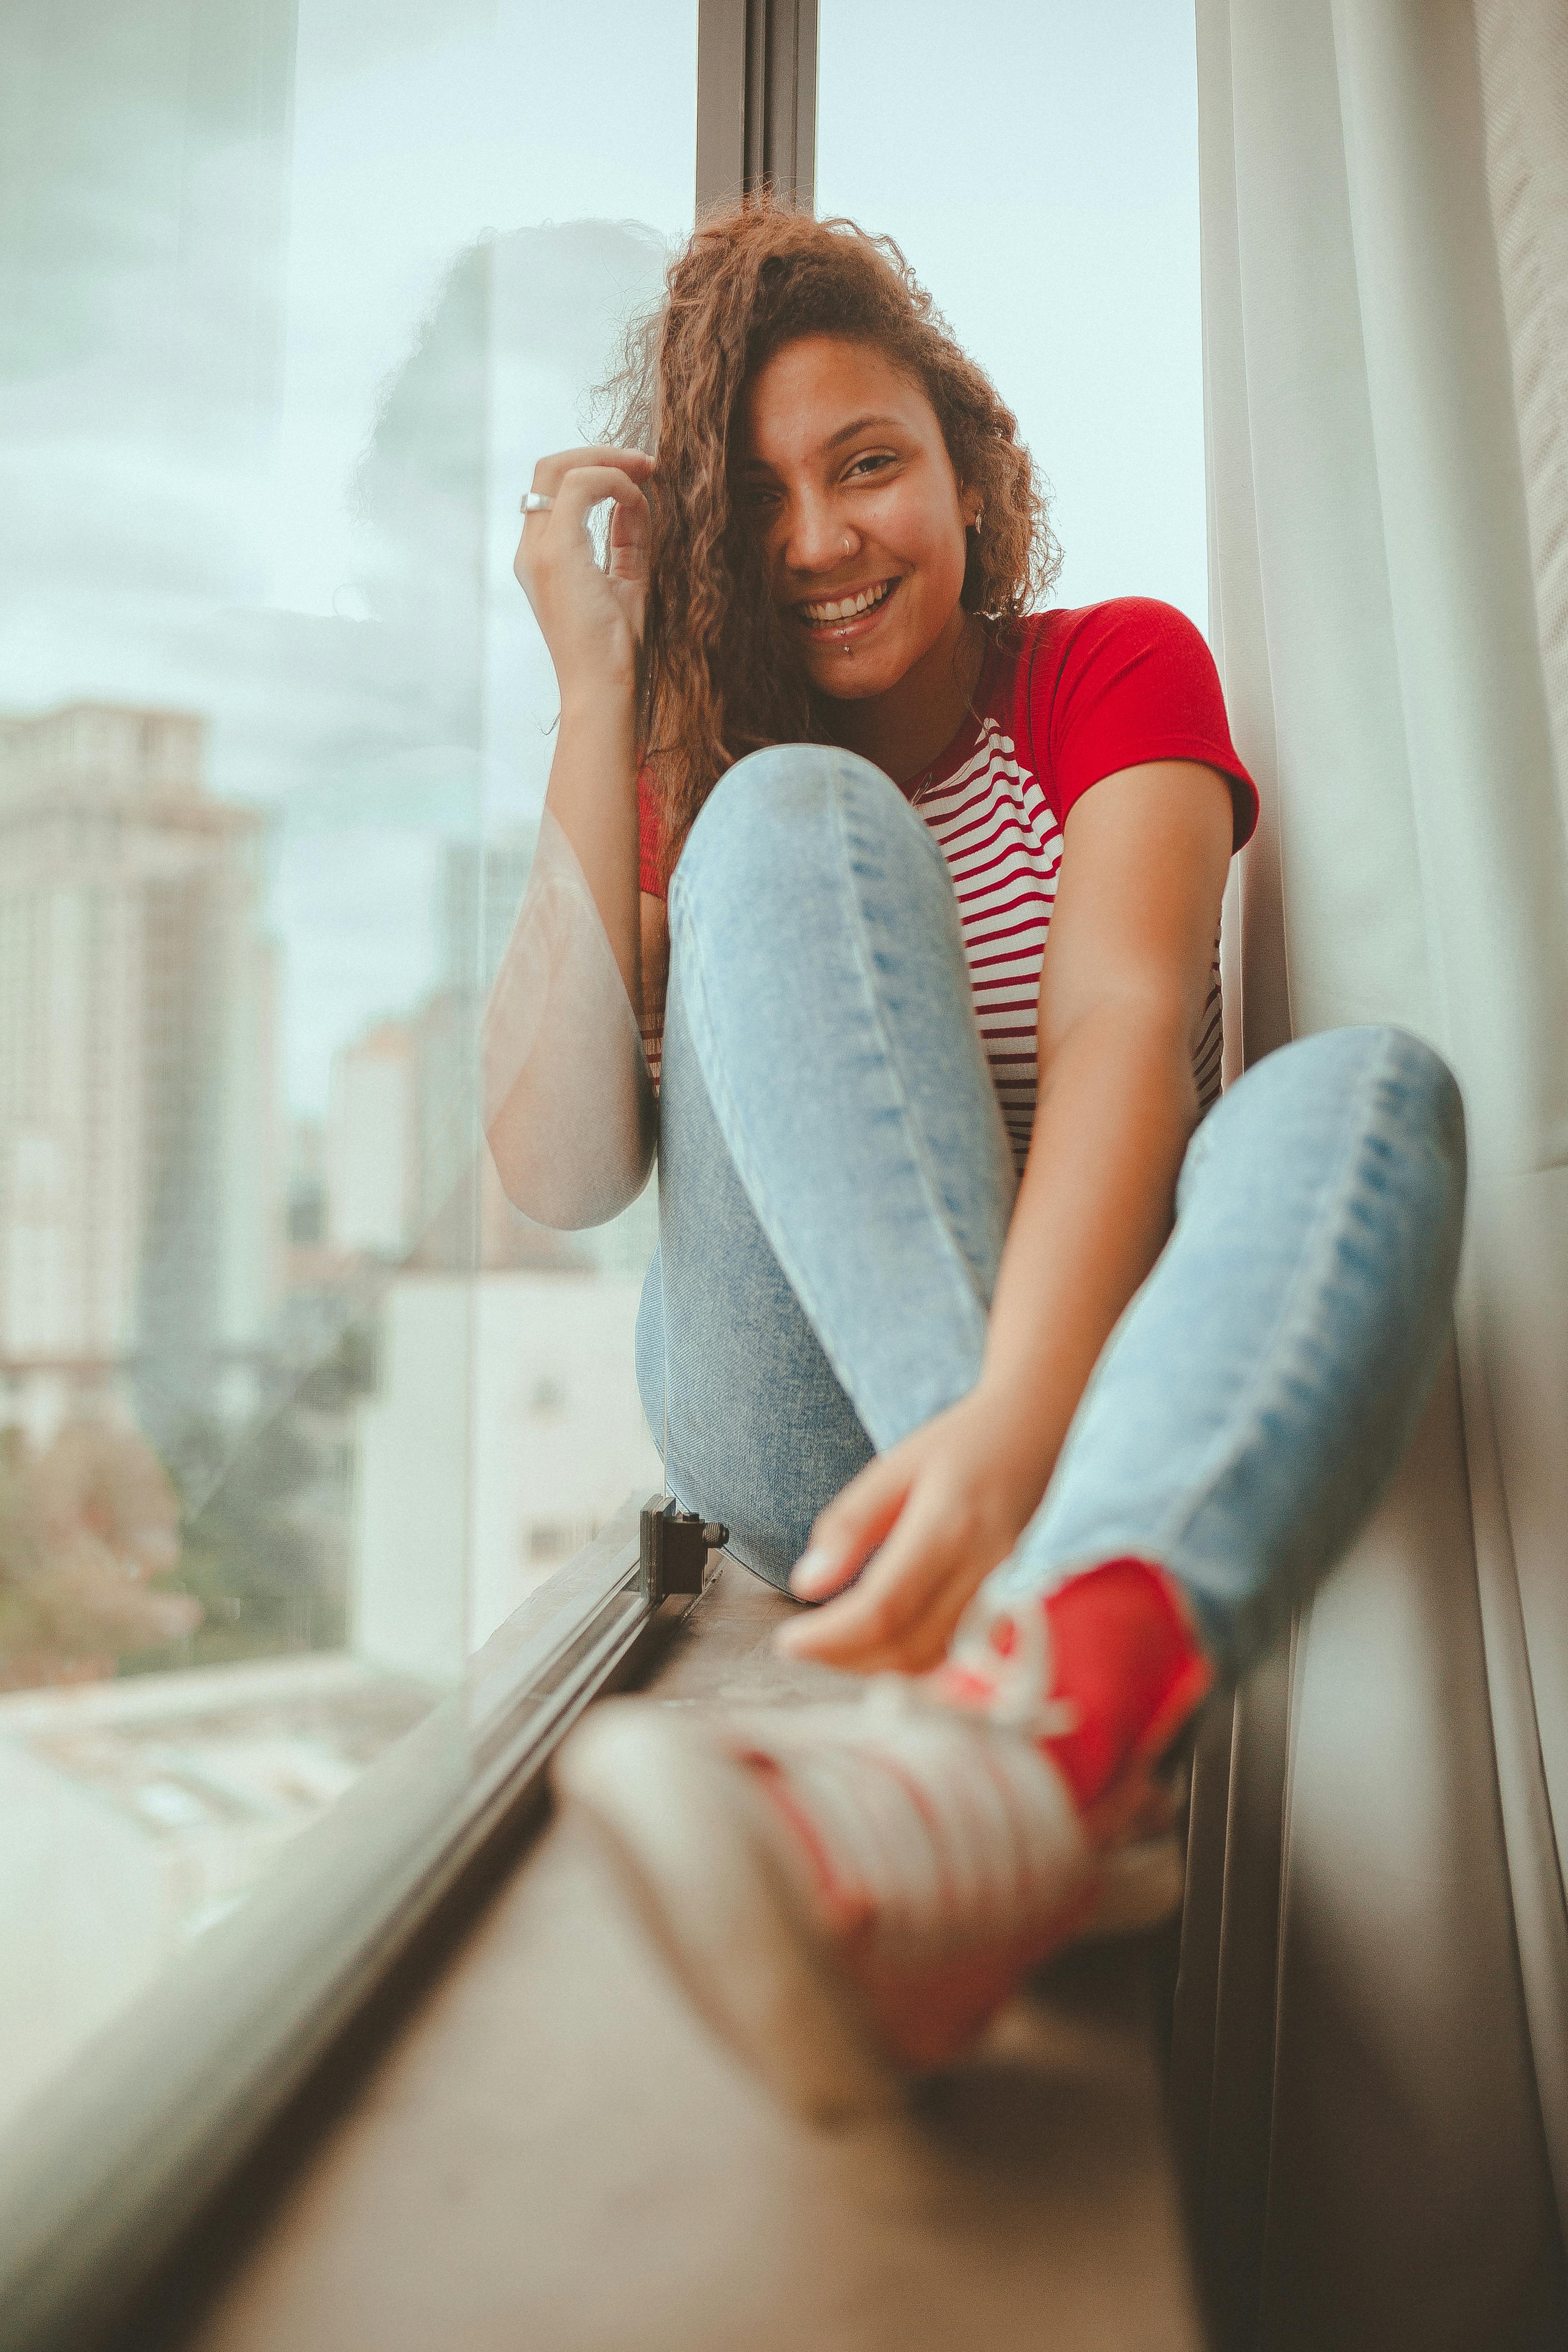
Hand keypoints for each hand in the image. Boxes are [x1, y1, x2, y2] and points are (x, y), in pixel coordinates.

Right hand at [515, 445, 653, 704]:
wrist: (604, 691)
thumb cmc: (615, 651)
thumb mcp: (627, 581)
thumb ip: (628, 539)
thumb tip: (637, 498)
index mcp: (542, 557)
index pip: (556, 489)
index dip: (597, 469)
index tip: (641, 475)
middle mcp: (531, 550)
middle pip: (550, 468)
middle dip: (599, 453)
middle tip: (645, 462)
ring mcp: (539, 550)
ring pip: (559, 468)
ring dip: (608, 461)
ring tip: (647, 471)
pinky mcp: (556, 554)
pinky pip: (580, 486)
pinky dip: (612, 481)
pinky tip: (637, 498)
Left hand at [775, 1391, 1052, 1675]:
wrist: (1032, 1431)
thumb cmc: (958, 1444)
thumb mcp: (893, 1468)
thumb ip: (849, 1526)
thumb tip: (806, 1584)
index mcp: (948, 1527)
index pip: (884, 1608)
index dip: (832, 1638)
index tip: (788, 1641)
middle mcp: (981, 1568)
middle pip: (906, 1645)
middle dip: (844, 1658)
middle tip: (800, 1646)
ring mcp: (999, 1589)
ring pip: (931, 1659)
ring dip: (873, 1665)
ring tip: (830, 1646)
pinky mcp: (1004, 1601)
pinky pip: (952, 1652)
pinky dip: (907, 1659)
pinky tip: (875, 1641)